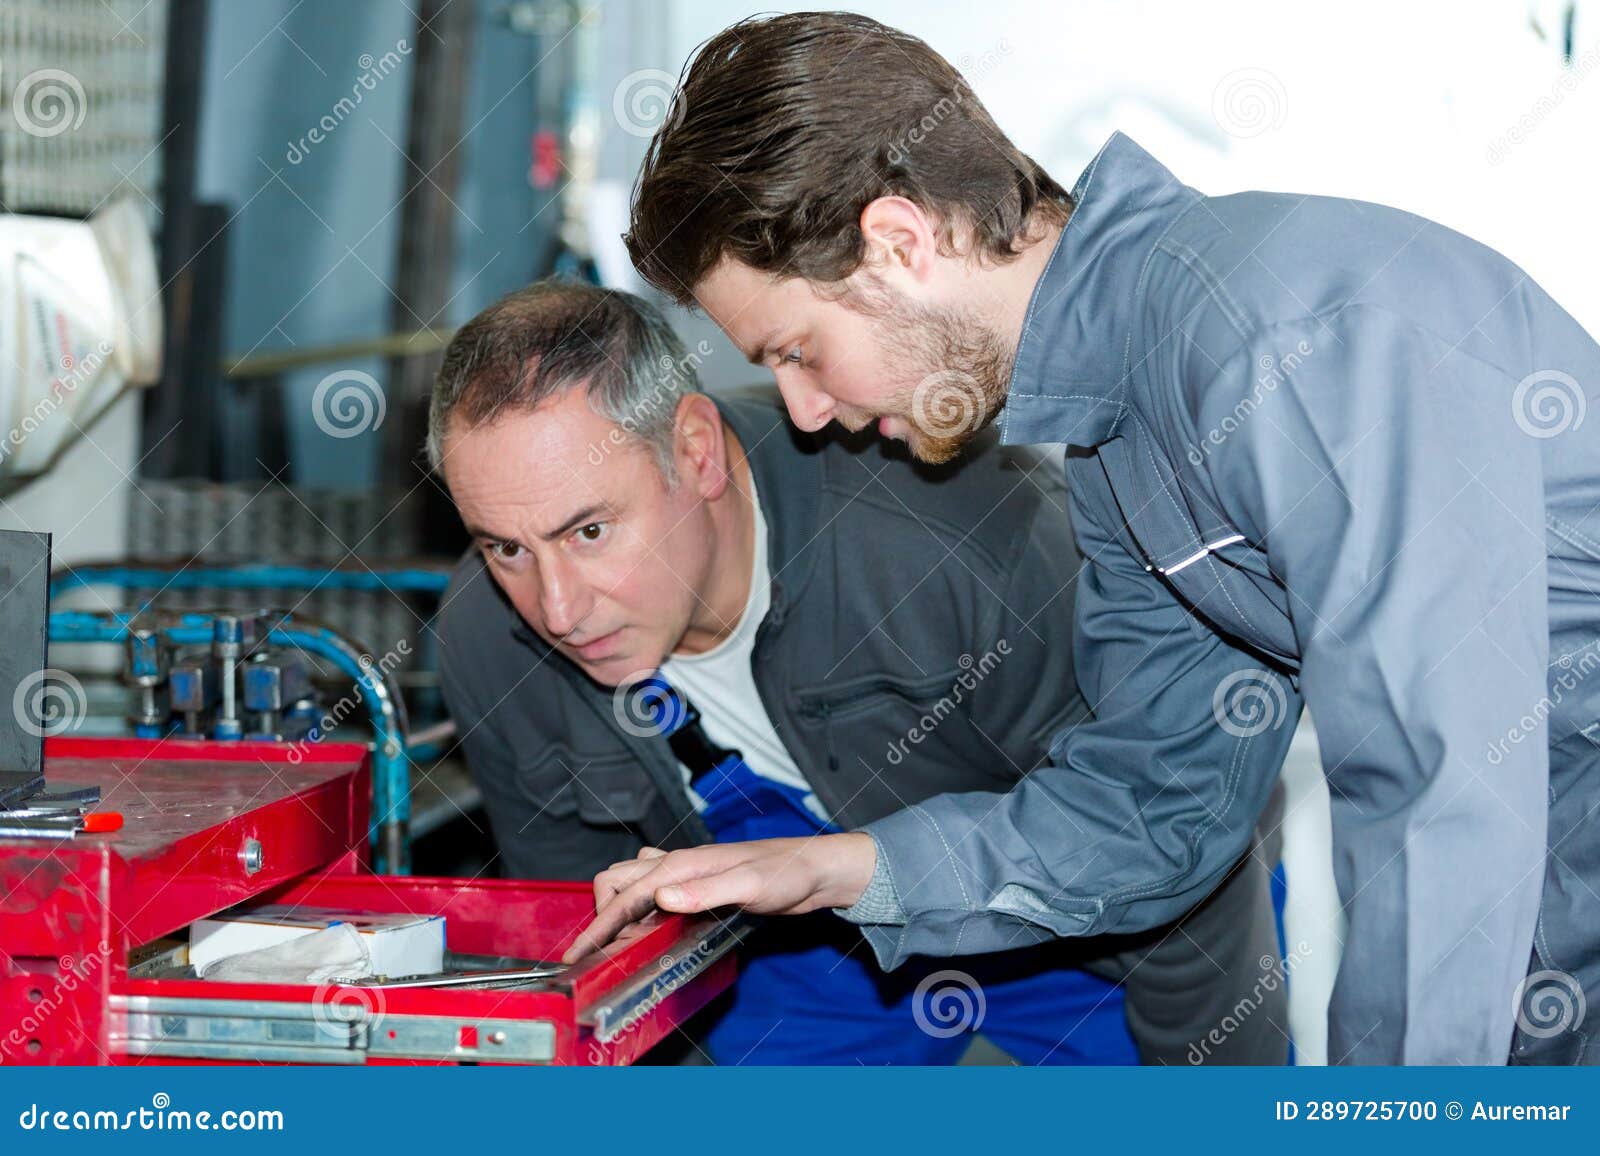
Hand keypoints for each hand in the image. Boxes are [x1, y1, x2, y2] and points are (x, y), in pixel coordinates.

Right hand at [560, 832, 876, 961]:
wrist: (813, 869)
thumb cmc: (786, 872)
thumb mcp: (749, 884)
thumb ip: (705, 892)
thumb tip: (661, 898)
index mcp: (682, 864)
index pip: (625, 893)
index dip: (599, 923)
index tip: (579, 952)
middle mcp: (678, 866)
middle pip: (618, 881)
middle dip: (601, 914)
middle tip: (600, 951)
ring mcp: (688, 876)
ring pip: (633, 884)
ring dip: (620, 909)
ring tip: (619, 946)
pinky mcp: (699, 888)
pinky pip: (655, 892)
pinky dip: (642, 908)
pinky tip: (651, 930)